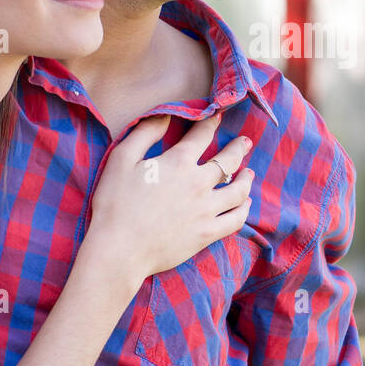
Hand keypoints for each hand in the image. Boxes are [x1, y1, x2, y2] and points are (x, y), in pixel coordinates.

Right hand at [83, 112, 252, 288]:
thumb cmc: (115, 204)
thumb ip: (145, 133)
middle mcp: (198, 183)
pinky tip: (246, 204)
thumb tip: (165, 115)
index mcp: (178, 163)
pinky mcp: (207, 234)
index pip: (202, 135)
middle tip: (246, 142)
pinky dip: (244, 209)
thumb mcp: (121, 159)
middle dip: (239, 148)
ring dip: (246, 178)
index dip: (210, 122)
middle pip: (228, 161)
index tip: (217, 115)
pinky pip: (235, 220)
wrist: (119, 250)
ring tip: (249, 172)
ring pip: (238, 190)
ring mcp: (206, 210)